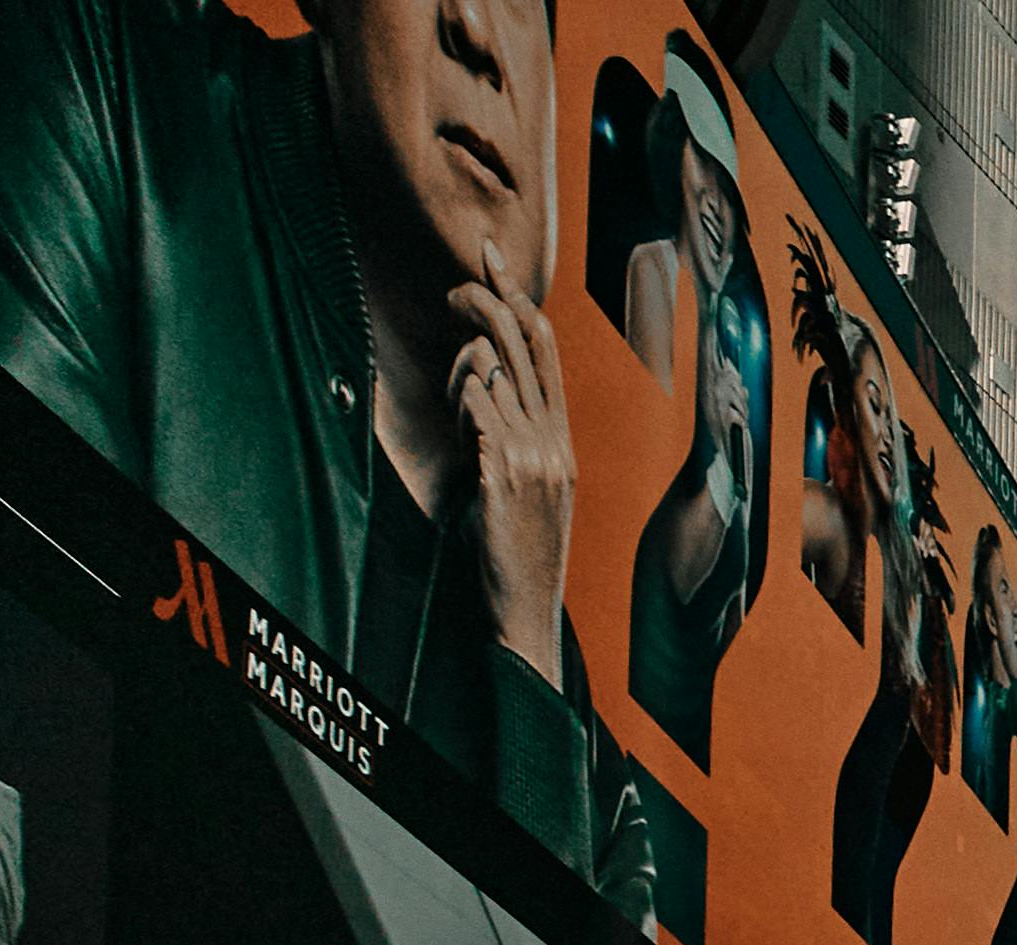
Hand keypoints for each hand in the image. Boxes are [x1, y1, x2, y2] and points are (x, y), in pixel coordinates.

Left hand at [451, 243, 574, 691]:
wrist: (524, 610)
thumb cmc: (512, 551)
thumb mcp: (522, 486)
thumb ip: (508, 437)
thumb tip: (480, 383)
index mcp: (560, 442)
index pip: (546, 354)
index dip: (518, 301)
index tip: (491, 262)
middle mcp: (554, 442)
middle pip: (525, 346)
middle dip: (488, 301)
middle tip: (458, 281)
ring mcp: (534, 457)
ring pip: (494, 370)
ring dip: (463, 365)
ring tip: (455, 379)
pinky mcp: (506, 474)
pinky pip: (478, 409)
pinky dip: (462, 401)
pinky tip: (462, 417)